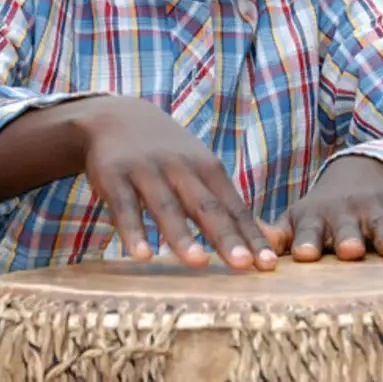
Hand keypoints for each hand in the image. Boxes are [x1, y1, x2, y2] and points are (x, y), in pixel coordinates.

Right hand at [74, 97, 276, 271]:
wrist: (116, 116)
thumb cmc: (166, 154)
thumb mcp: (196, 167)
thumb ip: (218, 200)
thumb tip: (252, 242)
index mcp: (206, 168)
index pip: (234, 207)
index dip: (251, 236)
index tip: (268, 264)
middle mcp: (180, 168)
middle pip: (206, 206)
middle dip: (226, 236)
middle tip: (245, 265)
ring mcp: (147, 170)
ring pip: (167, 206)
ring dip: (182, 235)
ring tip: (198, 262)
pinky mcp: (114, 176)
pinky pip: (125, 207)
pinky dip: (133, 231)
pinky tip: (141, 256)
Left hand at [261, 157, 382, 260]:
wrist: (360, 170)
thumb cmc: (323, 210)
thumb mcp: (298, 217)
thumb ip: (275, 236)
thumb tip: (241, 253)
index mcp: (316, 219)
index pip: (309, 233)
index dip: (308, 242)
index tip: (306, 255)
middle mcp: (346, 214)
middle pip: (347, 229)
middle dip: (348, 238)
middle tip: (350, 250)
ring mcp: (376, 211)